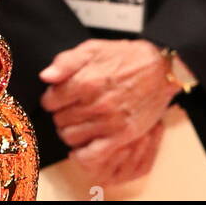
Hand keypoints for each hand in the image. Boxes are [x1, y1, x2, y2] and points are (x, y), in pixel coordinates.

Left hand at [39, 38, 176, 181]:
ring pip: (71, 137)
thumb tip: (46, 76)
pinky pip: (92, 155)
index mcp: (86, 81)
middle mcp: (96, 103)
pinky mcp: (122, 136)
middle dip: (60, 115)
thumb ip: (66, 61)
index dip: (51, 99)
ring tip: (77, 124)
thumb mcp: (93, 48)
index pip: (51, 100)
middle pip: (60, 120)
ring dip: (69, 132)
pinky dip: (82, 155)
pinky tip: (81, 147)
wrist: (159, 70)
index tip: (57, 98)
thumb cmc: (125, 57)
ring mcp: (109, 122)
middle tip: (69, 110)